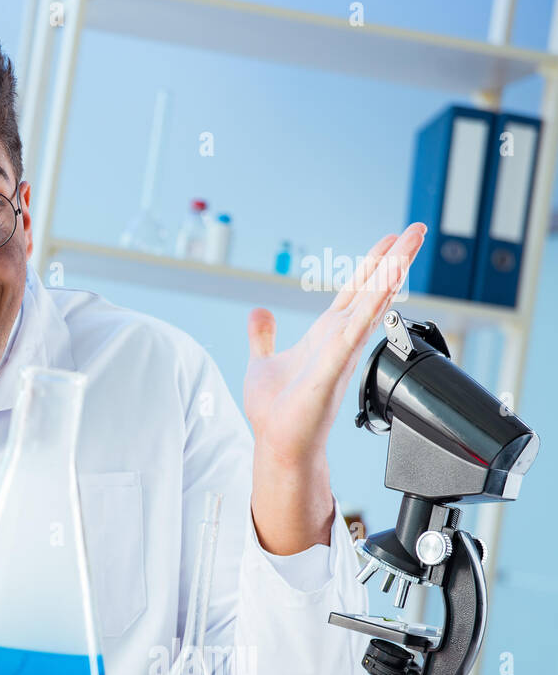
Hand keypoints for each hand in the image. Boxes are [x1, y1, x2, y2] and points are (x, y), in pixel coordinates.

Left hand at [243, 223, 427, 552]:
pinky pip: (353, 331)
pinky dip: (367, 309)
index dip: (371, 266)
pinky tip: (380, 288)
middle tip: (416, 230)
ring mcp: (338, 353)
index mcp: (325, 336)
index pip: (354, 292)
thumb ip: (263, 336)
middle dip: (393, 261)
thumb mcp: (262, 361)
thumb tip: (258, 313)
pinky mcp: (331, 368)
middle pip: (371, 291)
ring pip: (370, 305)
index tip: (390, 240)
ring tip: (407, 247)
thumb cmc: (275, 411)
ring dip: (388, 276)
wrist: (277, 443)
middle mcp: (338, 340)